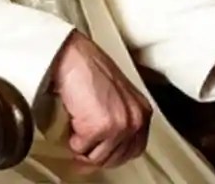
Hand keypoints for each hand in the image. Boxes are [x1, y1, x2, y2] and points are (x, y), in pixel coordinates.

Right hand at [49, 29, 151, 169]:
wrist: (73, 56)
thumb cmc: (88, 69)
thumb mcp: (116, 97)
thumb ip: (118, 120)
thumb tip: (104, 149)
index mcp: (142, 111)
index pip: (134, 150)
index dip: (112, 155)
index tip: (98, 152)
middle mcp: (136, 119)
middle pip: (115, 157)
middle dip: (95, 153)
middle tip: (82, 143)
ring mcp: (120, 124)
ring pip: (98, 157)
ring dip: (82, 145)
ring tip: (77, 125)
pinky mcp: (101, 127)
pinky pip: (81, 148)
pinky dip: (72, 137)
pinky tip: (74, 119)